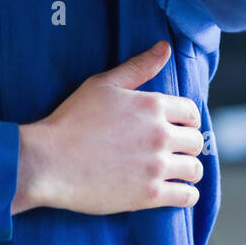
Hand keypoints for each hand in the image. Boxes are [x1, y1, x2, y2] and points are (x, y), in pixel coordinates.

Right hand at [12, 41, 204, 214]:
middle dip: (188, 144)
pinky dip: (187, 195)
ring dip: (188, 169)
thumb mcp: (102, 84)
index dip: (187, 119)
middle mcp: (159, 135)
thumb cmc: (71, 120)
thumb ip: (138, 66)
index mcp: (152, 105)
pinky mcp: (149, 195)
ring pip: (195, 169)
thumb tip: (165, 47)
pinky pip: (187, 197)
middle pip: (197, 141)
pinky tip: (176, 191)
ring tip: (176, 171)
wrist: (48, 161)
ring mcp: (156, 166)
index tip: (178, 127)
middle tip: (174, 150)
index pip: (191, 112)